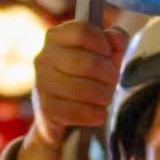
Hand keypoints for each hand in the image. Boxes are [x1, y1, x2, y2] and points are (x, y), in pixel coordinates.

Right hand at [17, 20, 127, 159]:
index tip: (110, 57)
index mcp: (56, 38)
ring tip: (103, 102)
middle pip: (90, 61)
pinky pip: (80, 111)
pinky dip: (95, 115)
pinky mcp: (46, 111)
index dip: (104, 45)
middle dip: (109, 76)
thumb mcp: (101, 63)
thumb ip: (112, 44)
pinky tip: (95, 116)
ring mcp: (42, 85)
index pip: (84, 30)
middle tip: (111, 85)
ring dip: (103, 98)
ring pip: (87, 87)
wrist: (58, 129)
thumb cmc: (84, 88)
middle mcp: (43, 57)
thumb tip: (117, 38)